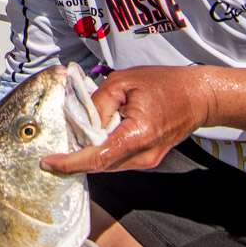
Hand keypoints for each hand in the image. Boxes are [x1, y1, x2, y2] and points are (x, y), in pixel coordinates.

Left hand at [41, 66, 211, 174]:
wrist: (198, 97)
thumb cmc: (163, 84)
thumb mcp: (124, 81)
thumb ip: (99, 102)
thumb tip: (80, 120)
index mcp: (137, 135)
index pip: (96, 158)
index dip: (69, 163)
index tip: (47, 163)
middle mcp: (142, 156)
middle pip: (99, 164)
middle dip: (74, 158)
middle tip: (55, 148)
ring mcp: (146, 161)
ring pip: (107, 164)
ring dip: (88, 154)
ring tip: (75, 137)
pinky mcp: (147, 160)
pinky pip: (117, 160)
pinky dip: (101, 151)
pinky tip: (95, 136)